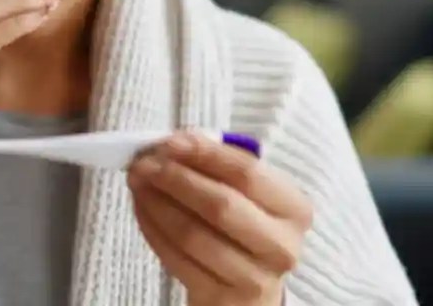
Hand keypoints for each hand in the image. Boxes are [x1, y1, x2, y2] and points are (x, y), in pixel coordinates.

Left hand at [127, 132, 313, 305]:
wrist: (251, 290)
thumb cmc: (247, 228)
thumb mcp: (249, 195)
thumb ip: (219, 165)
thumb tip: (175, 143)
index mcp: (294, 209)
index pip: (246, 173)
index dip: (205, 154)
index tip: (171, 142)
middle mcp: (281, 246)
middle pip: (220, 204)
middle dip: (176, 179)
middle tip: (145, 163)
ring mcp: (253, 278)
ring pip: (192, 234)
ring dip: (157, 203)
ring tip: (138, 183)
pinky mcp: (220, 298)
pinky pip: (176, 259)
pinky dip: (153, 229)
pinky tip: (142, 209)